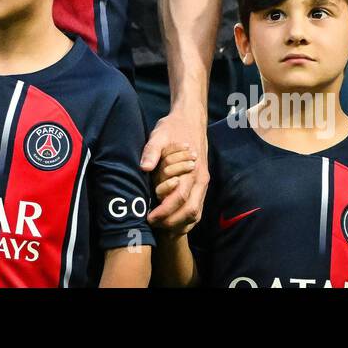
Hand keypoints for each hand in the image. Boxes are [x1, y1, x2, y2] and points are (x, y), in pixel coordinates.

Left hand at [142, 104, 207, 232]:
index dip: (164, 211)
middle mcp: (201, 180)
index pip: (179, 197)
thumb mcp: (160, 134)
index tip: (149, 217)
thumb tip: (144, 167)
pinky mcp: (201, 185)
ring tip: (160, 228)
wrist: (191, 120)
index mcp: (192, 169)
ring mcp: (203, 184)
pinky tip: (172, 223)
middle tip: (152, 225)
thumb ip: (152, 151)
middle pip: (190, 211)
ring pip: (196, 213)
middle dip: (171, 222)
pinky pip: (197, 208)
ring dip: (179, 224)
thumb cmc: (174, 128)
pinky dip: (186, 220)